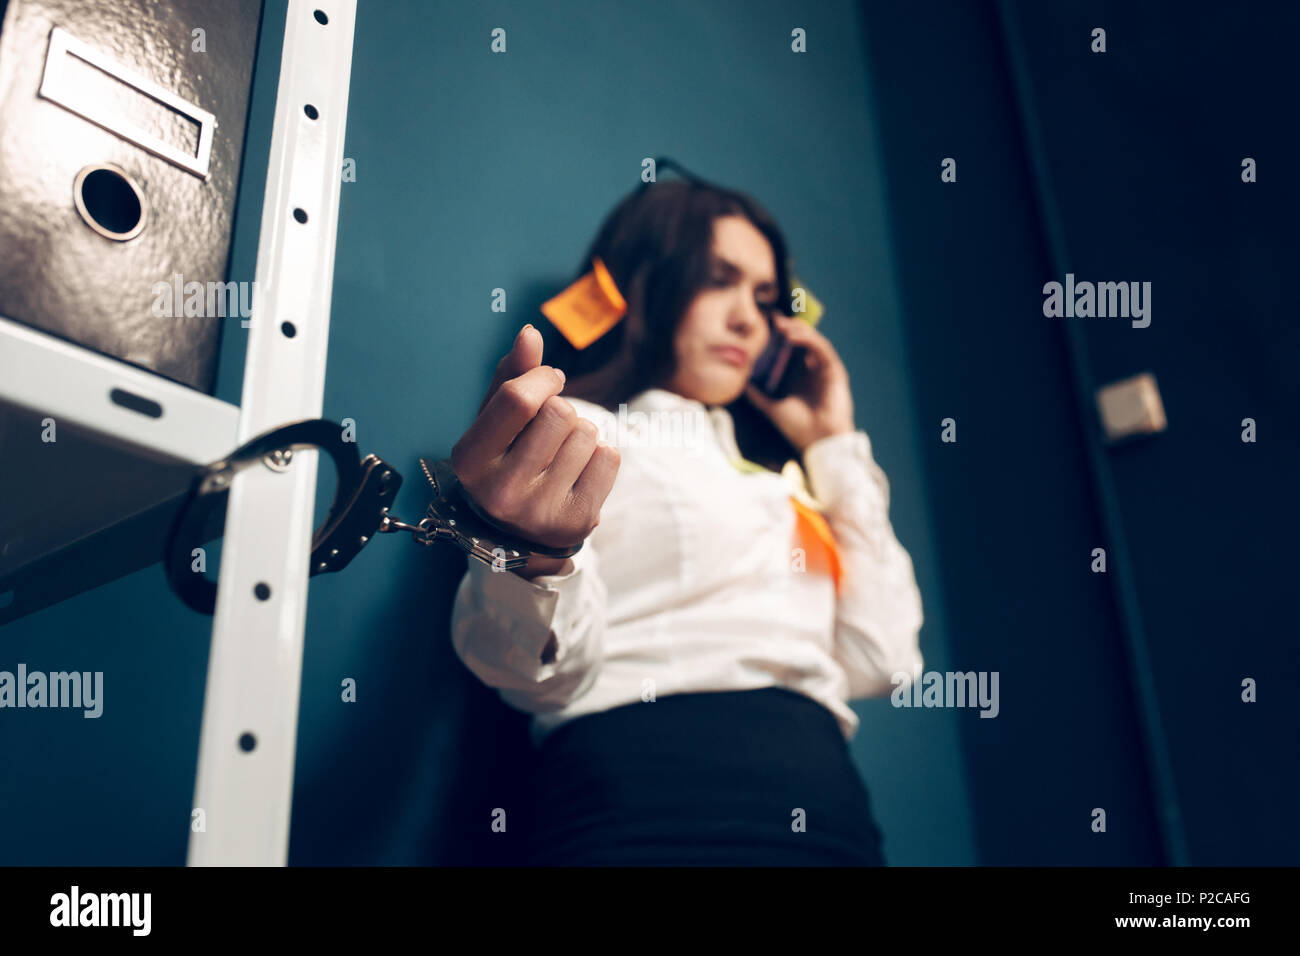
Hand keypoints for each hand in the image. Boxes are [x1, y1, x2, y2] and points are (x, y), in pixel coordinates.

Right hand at [450, 325, 619, 578]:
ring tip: (561, 455)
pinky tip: (579, 472)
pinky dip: (601, 455)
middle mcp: (501, 492)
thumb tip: (530, 332)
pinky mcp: (579, 521)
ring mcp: (541, 511)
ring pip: (587, 433)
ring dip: (581, 434)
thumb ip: (511, 375)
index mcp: (471, 460)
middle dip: (561, 410)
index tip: (549, 380)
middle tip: (548, 432)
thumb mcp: (495, 420)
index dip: (542, 378)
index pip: (519, 399)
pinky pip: (610, 457)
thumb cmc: (506, 458)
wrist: (520, 532)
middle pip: (559, 413)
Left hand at [745, 313, 854, 452]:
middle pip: (803, 340)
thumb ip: (757, 395)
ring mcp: (825, 369)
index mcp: (800, 376)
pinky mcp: (835, 371)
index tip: (764, 323)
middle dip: (788, 327)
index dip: (779, 334)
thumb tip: (739, 383)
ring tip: (781, 324)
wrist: (818, 443)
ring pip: (813, 341)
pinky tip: (793, 336)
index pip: (791, 348)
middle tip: (771, 318)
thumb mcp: (771, 407)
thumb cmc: (798, 428)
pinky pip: (822, 349)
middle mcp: (813, 369)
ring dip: (797, 330)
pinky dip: (809, 340)